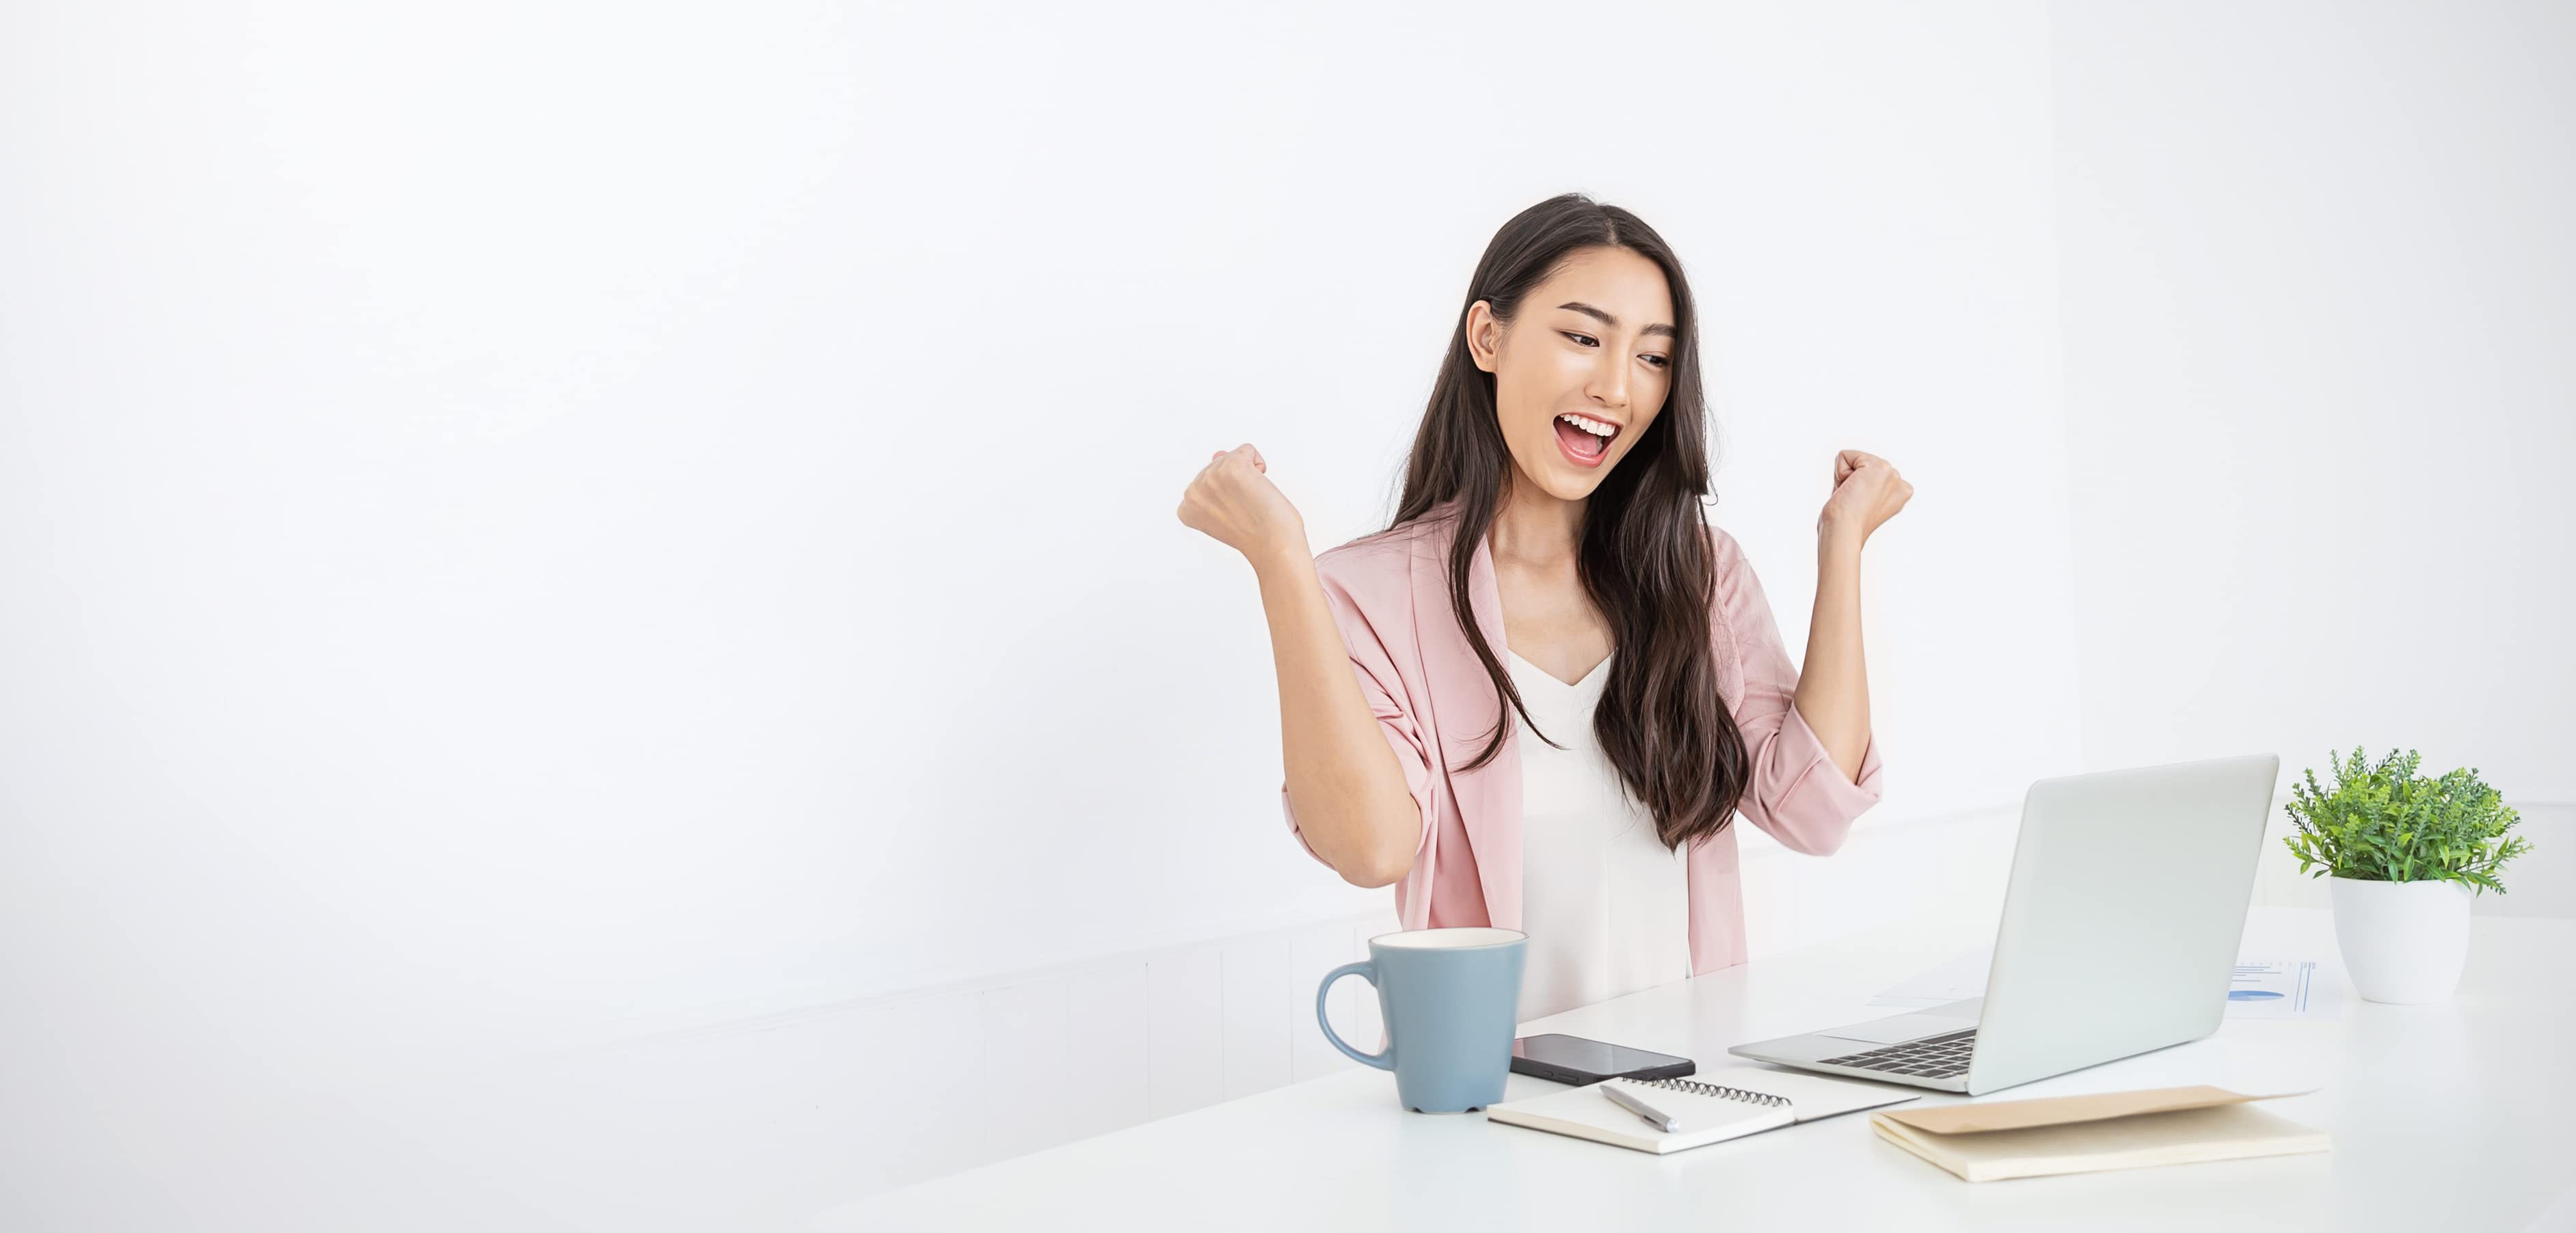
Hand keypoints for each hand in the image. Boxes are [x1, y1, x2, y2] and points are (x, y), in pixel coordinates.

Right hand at [1178, 443, 1308, 564]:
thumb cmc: (1255, 533)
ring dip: (1249, 475)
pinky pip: (1248, 450)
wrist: (1273, 546)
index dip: (1226, 495)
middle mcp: (1193, 492)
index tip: (1232, 515)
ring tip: (1252, 500)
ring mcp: (1210, 478)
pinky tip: (1259, 489)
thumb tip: (1218, 453)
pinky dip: (1259, 466)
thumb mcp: (1224, 509)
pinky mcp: (1232, 467)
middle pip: (1218, 465)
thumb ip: (1214, 482)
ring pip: (1233, 457)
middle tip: (1245, 509)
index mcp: (1186, 507)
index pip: (1207, 480)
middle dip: (1237, 482)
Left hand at [1816, 449, 1911, 545]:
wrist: (1844, 531)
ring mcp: (1892, 474)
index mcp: (1900, 493)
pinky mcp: (1878, 467)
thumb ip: (1868, 487)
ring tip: (1851, 497)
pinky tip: (1848, 490)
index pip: (1869, 473)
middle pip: (1862, 464)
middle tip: (1853, 502)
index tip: (1858, 505)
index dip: (1856, 487)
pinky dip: (1839, 472)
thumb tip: (1855, 480)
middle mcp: (1899, 483)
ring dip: (1845, 477)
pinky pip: (1844, 455)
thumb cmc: (1846, 524)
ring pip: (1854, 459)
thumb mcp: (1864, 502)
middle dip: (1851, 480)